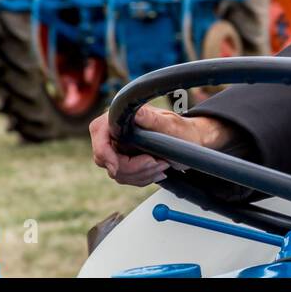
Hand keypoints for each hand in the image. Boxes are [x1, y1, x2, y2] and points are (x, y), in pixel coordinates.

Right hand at [90, 106, 236, 186]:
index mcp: (121, 117)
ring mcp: (118, 147)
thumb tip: (136, 112)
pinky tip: (157, 171)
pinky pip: (125, 177)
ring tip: (162, 165)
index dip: (106, 154)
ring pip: (116, 172)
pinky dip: (142, 178)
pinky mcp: (124, 160)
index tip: (118, 167)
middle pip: (106, 159)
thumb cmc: (182, 130)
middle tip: (157, 163)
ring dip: (141, 174)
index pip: (100, 136)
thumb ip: (151, 119)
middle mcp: (115, 131)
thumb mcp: (169, 124)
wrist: (190, 140)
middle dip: (133, 167)